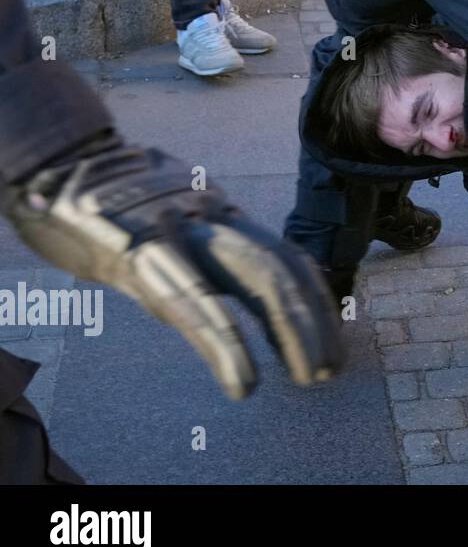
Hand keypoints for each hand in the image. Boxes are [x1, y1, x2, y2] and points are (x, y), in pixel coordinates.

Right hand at [3, 141, 342, 400]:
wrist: (54, 164)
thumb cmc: (110, 201)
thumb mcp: (172, 215)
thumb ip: (207, 242)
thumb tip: (252, 278)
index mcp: (219, 215)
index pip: (286, 256)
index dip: (316, 301)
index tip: (334, 344)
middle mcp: (209, 217)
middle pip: (280, 267)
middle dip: (312, 321)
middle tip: (329, 371)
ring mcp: (180, 229)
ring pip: (256, 277)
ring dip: (290, 333)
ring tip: (307, 375)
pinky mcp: (141, 249)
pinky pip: (194, 303)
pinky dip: (226, 347)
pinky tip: (243, 381)